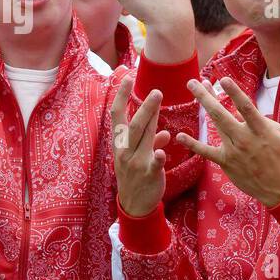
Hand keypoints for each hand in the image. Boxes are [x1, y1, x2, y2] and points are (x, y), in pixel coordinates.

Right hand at [111, 75, 169, 217]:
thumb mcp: (136, 154)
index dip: (121, 95)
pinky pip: (153, 162)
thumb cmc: (136, 174)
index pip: (117, 114)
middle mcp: (125, 149)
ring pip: (143, 136)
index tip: (126, 77)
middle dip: (143, 105)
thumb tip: (162, 130)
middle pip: (133, 123)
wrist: (134, 203)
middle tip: (156, 89)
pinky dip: (157, 155)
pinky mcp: (148, 174)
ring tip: (158, 99)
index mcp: (119, 142)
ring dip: (150, 117)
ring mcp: (135, 162)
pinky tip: (162, 147)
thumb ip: (150, 139)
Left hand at [176, 77, 279, 207]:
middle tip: (194, 81)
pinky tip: (180, 136)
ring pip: (214, 125)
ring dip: (203, 105)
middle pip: (221, 114)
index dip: (234, 92)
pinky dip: (193, 144)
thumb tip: (241, 111)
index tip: (223, 79)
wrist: (279, 186)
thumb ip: (261, 120)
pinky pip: (206, 152)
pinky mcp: (226, 162)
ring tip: (193, 89)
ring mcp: (234, 150)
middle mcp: (245, 138)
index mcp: (260, 129)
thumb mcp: (279, 133)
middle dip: (206, 96)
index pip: (245, 107)